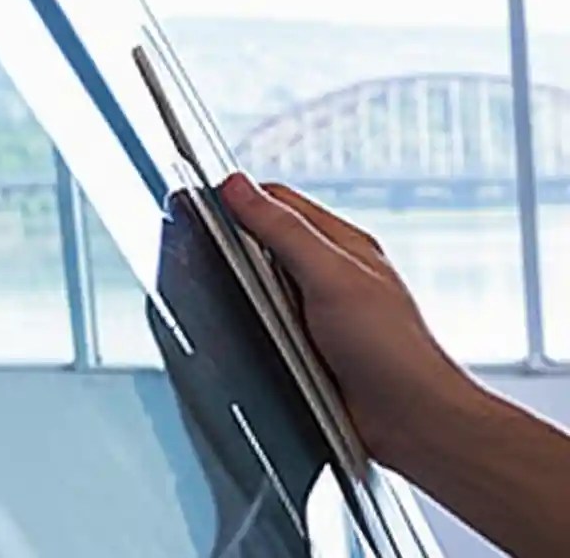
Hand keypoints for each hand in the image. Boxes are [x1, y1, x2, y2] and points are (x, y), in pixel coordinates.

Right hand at [219, 173, 480, 466]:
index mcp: (341, 244)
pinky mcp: (304, 348)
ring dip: (242, 295)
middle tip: (208, 257)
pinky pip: (263, 326)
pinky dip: (250, 329)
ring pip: (259, 287)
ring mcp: (315, 312)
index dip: (238, 199)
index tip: (201, 205)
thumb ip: (282, 230)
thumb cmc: (391, 350)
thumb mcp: (330, 276)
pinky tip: (247, 338)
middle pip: (264, 243)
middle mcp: (328, 274)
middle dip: (234, 249)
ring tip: (237, 306)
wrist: (410, 422)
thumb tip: (238, 188)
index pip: (278, 201)